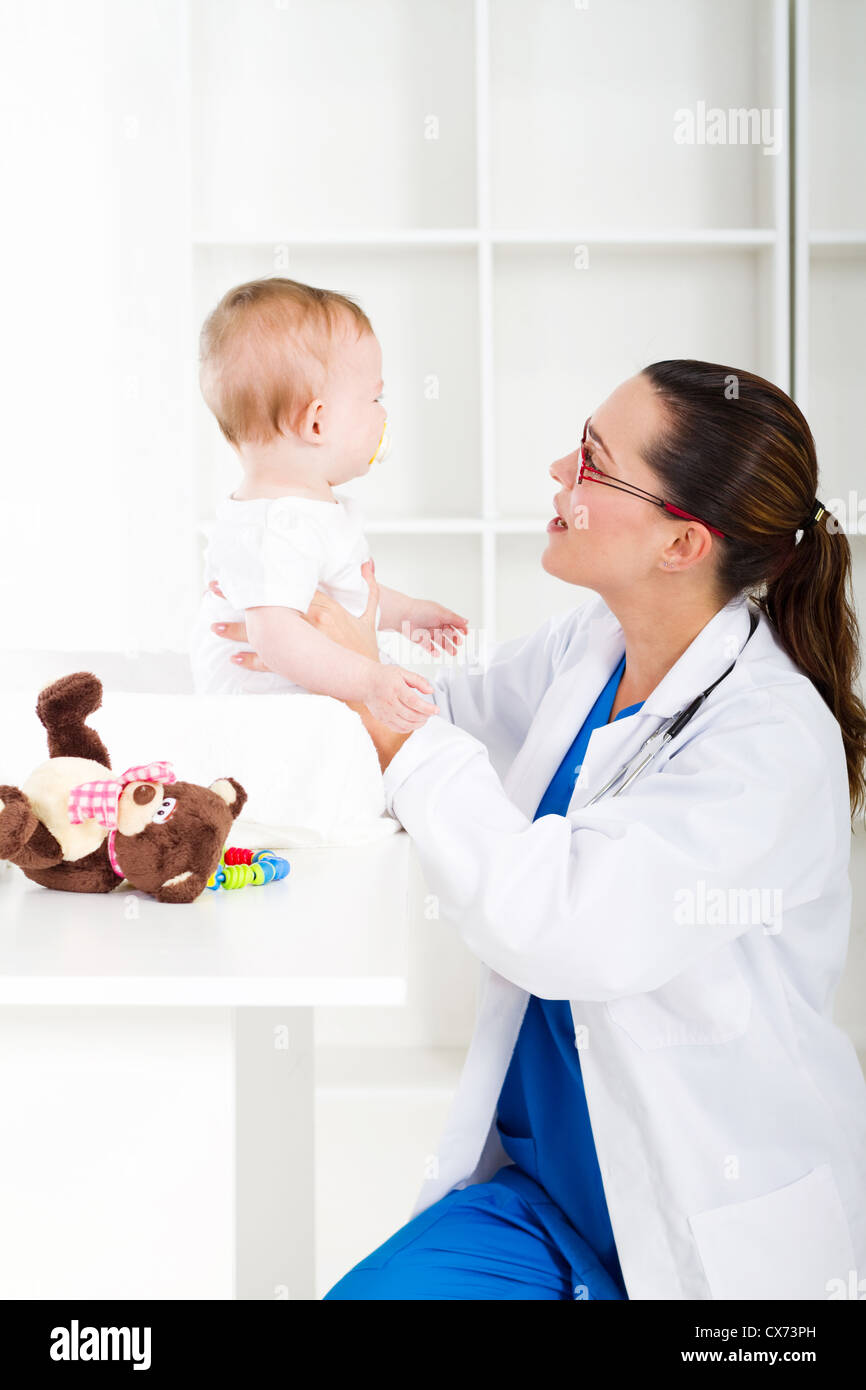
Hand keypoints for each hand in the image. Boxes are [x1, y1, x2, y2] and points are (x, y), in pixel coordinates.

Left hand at [206, 559, 380, 671]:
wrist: (368, 682)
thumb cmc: (366, 650)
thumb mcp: (369, 616)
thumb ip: (367, 588)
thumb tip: (367, 564)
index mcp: (325, 608)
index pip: (289, 585)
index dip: (266, 575)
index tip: (246, 568)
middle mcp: (308, 624)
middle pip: (267, 607)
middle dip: (240, 598)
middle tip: (214, 589)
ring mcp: (300, 646)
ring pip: (261, 635)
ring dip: (236, 631)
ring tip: (215, 626)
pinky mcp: (296, 666)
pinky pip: (267, 662)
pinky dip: (250, 661)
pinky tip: (234, 658)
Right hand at [363, 663, 438, 732]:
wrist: (364, 682)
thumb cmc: (383, 676)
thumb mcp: (401, 672)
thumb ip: (418, 680)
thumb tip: (430, 691)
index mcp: (395, 688)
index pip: (414, 702)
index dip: (427, 708)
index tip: (436, 710)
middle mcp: (389, 702)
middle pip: (411, 715)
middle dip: (425, 716)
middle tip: (431, 713)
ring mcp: (385, 713)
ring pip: (406, 725)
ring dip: (418, 724)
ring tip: (424, 718)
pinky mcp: (382, 719)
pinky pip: (398, 728)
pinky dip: (409, 728)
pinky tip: (414, 723)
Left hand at [403, 598, 468, 655]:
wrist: (403, 616)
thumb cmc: (420, 610)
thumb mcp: (442, 613)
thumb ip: (454, 619)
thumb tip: (466, 621)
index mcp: (441, 615)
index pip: (454, 623)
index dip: (461, 628)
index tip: (466, 633)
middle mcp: (435, 624)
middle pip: (448, 634)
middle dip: (455, 639)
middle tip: (459, 644)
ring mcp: (428, 632)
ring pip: (440, 642)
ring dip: (447, 647)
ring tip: (453, 652)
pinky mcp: (421, 640)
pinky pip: (429, 647)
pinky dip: (433, 651)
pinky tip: (438, 653)